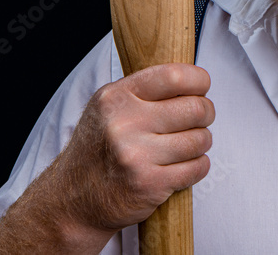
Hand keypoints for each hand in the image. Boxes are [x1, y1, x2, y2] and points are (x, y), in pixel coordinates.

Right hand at [0, 62, 215, 252]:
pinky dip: (198, 166)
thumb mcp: (108, 108)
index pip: (175, 76)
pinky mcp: (149, 184)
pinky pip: (198, 167)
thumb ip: (144, 90)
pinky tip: (184, 165)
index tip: (201, 87)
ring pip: (200, 139)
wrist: (72, 201)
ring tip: (187, 145)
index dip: (199, 80)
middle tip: (198, 119)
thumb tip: (193, 78)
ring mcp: (136, 156)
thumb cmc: (99, 149)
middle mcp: (124, 124)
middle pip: (195, 108)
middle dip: (205, 113)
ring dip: (201, 142)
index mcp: (116, 98)